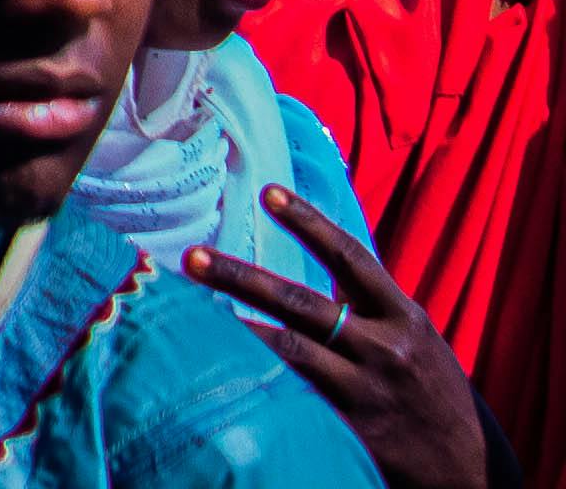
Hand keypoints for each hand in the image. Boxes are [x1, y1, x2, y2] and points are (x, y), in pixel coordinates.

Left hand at [189, 193, 490, 488]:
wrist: (471, 468)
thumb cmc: (429, 390)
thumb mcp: (414, 339)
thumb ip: (368, 305)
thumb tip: (317, 261)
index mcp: (403, 317)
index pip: (352, 258)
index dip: (310, 222)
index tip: (268, 191)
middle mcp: (385, 348)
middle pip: (302, 304)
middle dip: (242, 278)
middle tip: (191, 256)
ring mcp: (366, 390)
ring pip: (289, 351)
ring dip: (235, 331)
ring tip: (183, 315)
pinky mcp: (351, 430)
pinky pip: (294, 398)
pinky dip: (257, 380)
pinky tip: (218, 368)